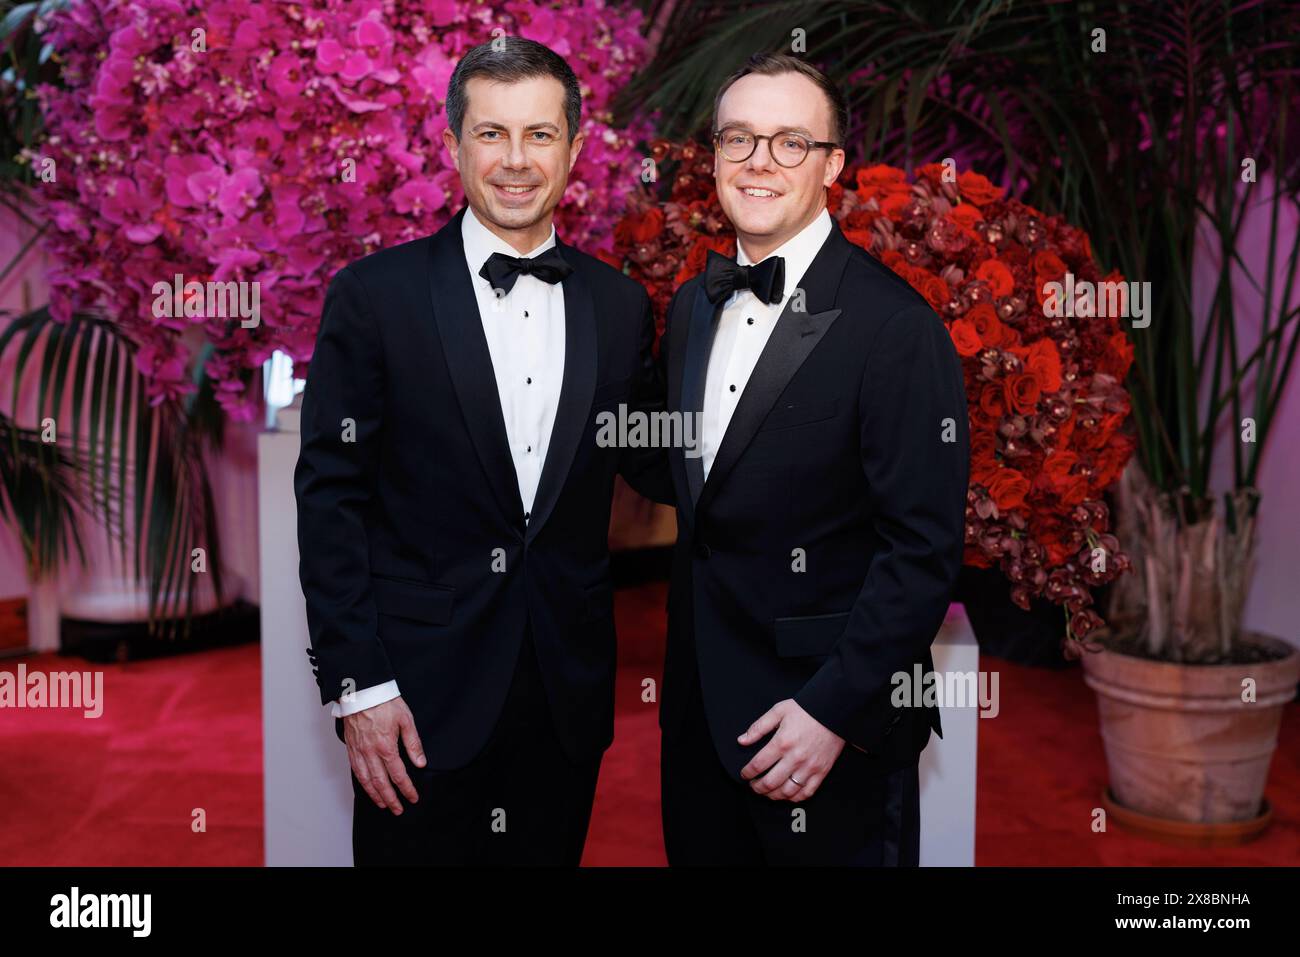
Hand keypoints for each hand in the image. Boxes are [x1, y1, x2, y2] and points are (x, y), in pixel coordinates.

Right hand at [344, 695, 425, 815]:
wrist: (362, 691)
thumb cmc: (384, 702)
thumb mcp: (406, 720)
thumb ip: (413, 743)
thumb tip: (420, 762)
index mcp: (386, 746)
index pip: (398, 774)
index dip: (406, 789)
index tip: (412, 797)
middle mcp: (370, 752)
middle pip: (381, 783)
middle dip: (391, 799)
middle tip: (398, 809)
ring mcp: (359, 751)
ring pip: (366, 780)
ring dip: (375, 794)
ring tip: (383, 804)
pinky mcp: (351, 747)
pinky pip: (356, 770)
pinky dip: (362, 782)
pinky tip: (367, 787)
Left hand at [738, 699, 844, 801]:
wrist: (833, 711)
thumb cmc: (805, 710)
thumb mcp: (778, 711)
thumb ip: (758, 727)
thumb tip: (742, 740)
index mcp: (782, 742)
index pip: (758, 765)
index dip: (747, 773)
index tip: (744, 774)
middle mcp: (795, 758)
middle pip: (770, 782)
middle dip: (757, 787)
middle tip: (753, 786)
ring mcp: (809, 767)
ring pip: (787, 792)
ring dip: (773, 795)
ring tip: (767, 792)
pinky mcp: (821, 772)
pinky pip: (806, 793)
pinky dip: (794, 798)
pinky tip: (786, 794)